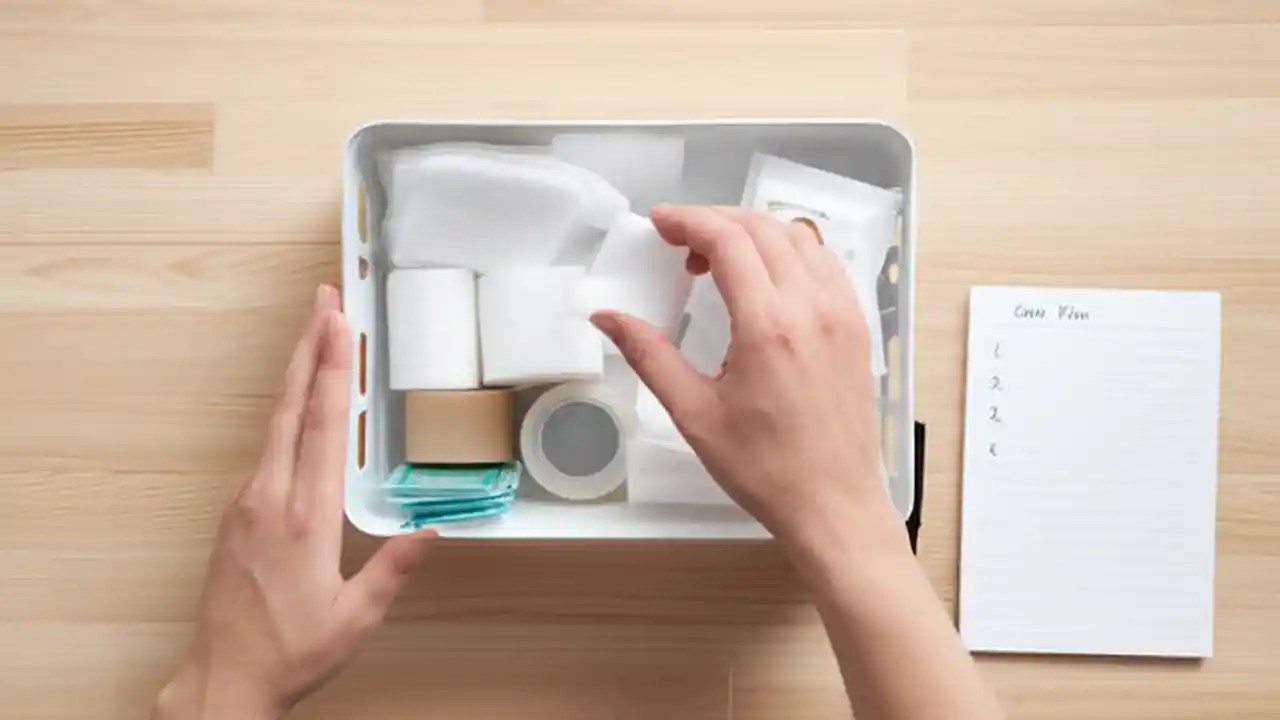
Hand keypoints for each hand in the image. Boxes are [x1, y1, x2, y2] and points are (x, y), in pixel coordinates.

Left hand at [154, 286, 434, 719]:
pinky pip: (264, 448)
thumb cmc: (291, 652)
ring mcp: (247, 503)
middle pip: (290, 406)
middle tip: (323, 299)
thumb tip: (430, 530)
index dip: (332, 369)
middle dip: (308, 347)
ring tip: (312, 335)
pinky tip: (294, 404)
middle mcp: (270, 498)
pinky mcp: (235, 515)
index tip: (338, 323)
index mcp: (306, 516)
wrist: (223, 681)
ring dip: (295, 374)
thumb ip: (394, 569)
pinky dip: (283, 412)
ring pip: (273, 422)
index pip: (322, 425)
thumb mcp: (357, 617)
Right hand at [592, 206, 900, 552]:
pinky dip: (789, 252)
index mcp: (768, 326)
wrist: (834, 505)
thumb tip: (608, 317)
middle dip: (715, 221)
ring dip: (754, 232)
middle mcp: (812, 307)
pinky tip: (763, 279)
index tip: (660, 222)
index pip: (728, 240)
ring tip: (717, 260)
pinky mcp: (856, 327)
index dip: (688, 220)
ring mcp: (842, 313)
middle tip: (678, 242)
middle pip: (762, 228)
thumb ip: (649, 355)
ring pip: (798, 237)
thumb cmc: (765, 469)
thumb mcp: (694, 413)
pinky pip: (824, 263)